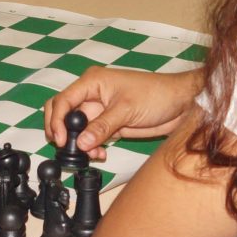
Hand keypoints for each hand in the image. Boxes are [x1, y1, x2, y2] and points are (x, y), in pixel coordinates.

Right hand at [45, 67, 204, 158]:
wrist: (180, 104)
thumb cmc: (156, 94)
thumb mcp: (126, 110)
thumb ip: (102, 127)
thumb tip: (81, 143)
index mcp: (92, 82)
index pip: (64, 100)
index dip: (57, 120)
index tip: (60, 139)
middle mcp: (92, 95)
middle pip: (65, 113)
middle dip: (63, 132)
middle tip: (67, 149)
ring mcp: (100, 111)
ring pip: (78, 129)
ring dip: (80, 144)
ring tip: (92, 155)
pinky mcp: (109, 124)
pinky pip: (92, 137)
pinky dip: (92, 147)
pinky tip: (101, 154)